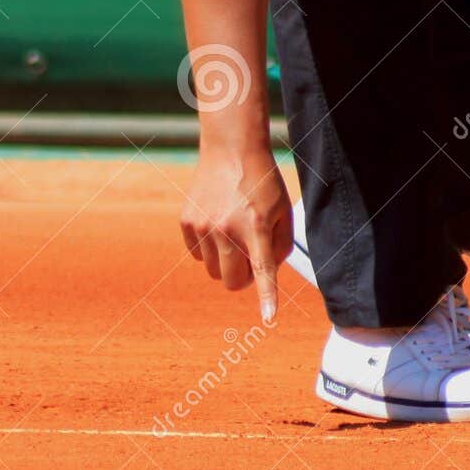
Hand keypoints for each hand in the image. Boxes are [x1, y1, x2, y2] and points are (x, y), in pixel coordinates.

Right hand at [180, 146, 291, 321]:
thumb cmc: (262, 182)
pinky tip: (216, 224)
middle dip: (241, 278)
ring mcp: (203, 226)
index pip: (263, 270)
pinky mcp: (186, 222)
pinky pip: (197, 254)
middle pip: (230, 281)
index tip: (269, 319)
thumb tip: (263, 273)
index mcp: (256, 227)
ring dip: (224, 262)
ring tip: (233, 234)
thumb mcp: (282, 211)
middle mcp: (227, 229)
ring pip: (212, 270)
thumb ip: (280, 246)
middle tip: (248, 259)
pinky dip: (208, 248)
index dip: (266, 297)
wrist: (231, 149)